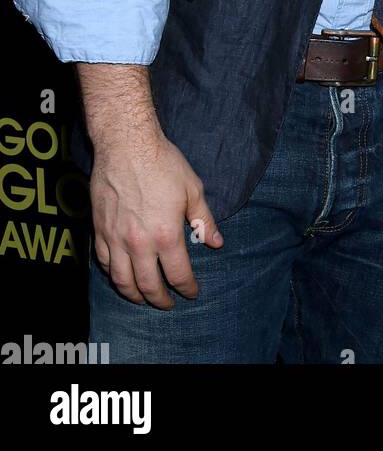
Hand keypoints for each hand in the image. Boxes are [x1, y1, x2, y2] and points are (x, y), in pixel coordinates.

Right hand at [89, 129, 223, 306]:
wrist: (126, 145)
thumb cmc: (163, 163)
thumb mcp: (192, 189)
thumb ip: (203, 220)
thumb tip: (215, 242)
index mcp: (166, 235)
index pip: (178, 274)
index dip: (187, 288)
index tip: (192, 292)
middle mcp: (139, 243)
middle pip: (148, 285)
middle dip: (160, 300)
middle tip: (168, 304)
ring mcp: (116, 239)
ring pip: (121, 281)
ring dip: (134, 295)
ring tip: (143, 298)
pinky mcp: (99, 230)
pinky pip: (103, 263)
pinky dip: (112, 275)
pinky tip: (120, 276)